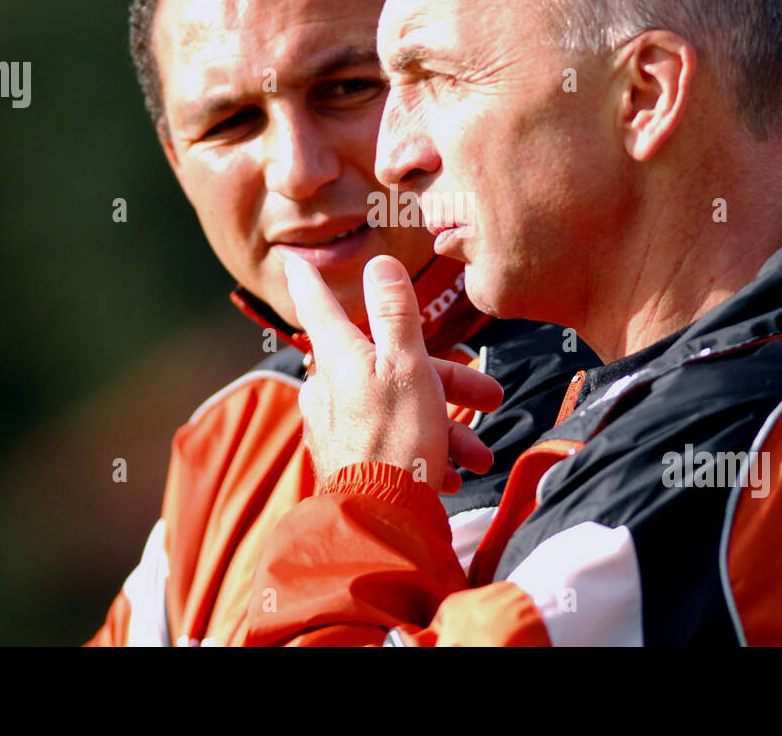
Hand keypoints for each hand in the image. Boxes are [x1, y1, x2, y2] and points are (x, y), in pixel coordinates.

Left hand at [285, 253, 501, 493]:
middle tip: (489, 395)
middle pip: (387, 363)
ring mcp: (338, 426)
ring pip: (399, 407)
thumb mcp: (407, 365)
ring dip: (445, 427)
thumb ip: (395, 313)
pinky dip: (426, 452)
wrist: (381, 521)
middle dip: (446, 381)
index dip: (308, 279)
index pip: (318, 304)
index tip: (293, 259)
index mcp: (339, 356)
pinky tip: (453, 473)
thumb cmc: (396, 438)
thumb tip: (379, 263)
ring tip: (478, 453)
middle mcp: (331, 388)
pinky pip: (392, 443)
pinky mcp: (349, 460)